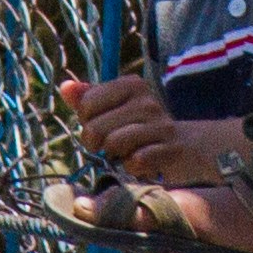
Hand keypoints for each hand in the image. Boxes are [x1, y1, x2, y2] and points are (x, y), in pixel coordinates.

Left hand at [62, 70, 179, 165]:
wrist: (188, 145)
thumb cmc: (144, 126)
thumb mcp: (118, 107)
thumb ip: (90, 97)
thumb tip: (65, 87)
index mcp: (132, 85)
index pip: (87, 103)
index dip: (87, 120)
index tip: (102, 125)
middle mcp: (147, 101)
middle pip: (95, 128)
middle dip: (96, 143)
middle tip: (110, 145)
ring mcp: (160, 125)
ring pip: (112, 144)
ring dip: (115, 155)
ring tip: (126, 152)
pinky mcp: (169, 149)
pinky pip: (134, 162)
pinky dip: (132, 168)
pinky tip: (142, 163)